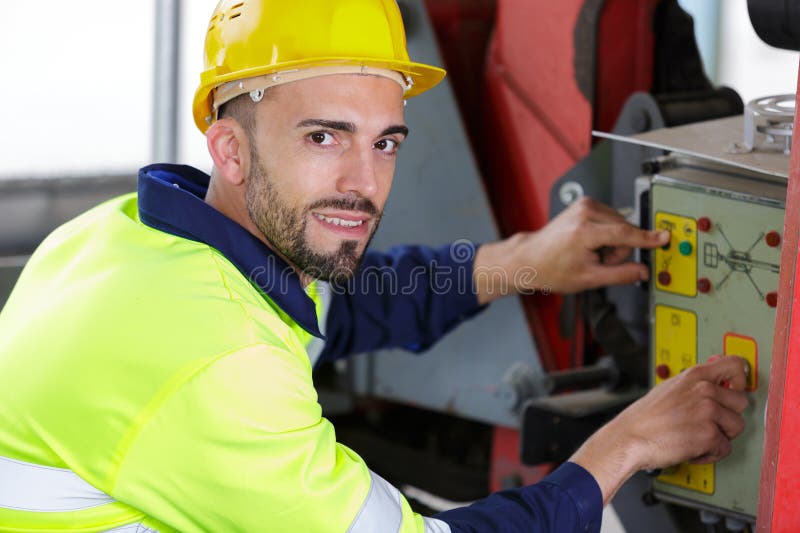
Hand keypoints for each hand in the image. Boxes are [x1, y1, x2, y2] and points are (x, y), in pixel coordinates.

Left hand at [473, 197, 668, 302]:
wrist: (531, 258)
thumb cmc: (552, 268)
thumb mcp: (589, 279)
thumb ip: (620, 275)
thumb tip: (642, 272)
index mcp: (585, 230)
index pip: (625, 233)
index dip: (647, 238)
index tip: (664, 237)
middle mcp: (585, 212)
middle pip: (625, 231)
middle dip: (618, 250)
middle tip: (598, 261)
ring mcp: (584, 205)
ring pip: (619, 225)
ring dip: (612, 242)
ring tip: (591, 253)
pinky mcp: (585, 204)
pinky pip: (610, 220)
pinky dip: (605, 234)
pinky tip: (589, 243)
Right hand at [570, 356, 748, 502]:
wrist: (630, 437)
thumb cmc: (645, 416)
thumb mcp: (671, 386)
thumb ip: (696, 380)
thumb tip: (715, 367)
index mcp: (695, 375)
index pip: (736, 365)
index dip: (741, 379)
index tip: (735, 388)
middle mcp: (705, 390)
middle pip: (741, 402)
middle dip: (728, 415)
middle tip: (708, 422)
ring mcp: (708, 412)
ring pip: (736, 427)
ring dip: (720, 436)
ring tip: (698, 436)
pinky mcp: (709, 435)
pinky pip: (725, 448)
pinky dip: (709, 453)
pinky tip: (692, 448)